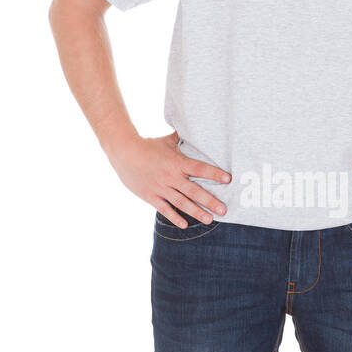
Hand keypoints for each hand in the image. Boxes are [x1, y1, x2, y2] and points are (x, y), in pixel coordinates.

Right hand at [109, 130, 230, 226]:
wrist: (124, 152)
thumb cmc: (147, 145)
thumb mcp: (167, 140)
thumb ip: (182, 138)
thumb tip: (195, 127)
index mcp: (177, 162)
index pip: (200, 168)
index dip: (214, 174)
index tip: (228, 179)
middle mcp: (171, 176)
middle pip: (194, 191)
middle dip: (210, 201)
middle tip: (224, 210)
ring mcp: (161, 188)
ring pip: (182, 202)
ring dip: (196, 212)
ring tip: (209, 220)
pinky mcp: (150, 196)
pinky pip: (164, 209)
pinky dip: (174, 217)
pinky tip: (185, 225)